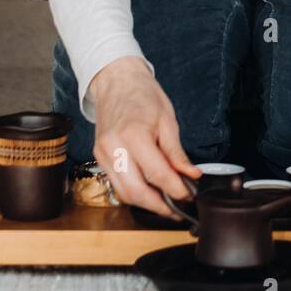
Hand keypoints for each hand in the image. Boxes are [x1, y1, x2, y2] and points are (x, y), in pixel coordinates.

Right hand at [89, 57, 201, 218]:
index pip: (157, 174)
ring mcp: (103, 154)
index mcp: (133, 134)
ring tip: (167, 205)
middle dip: (160, 206)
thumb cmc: (143, 95)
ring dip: (147, 204)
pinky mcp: (99, 157)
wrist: (116, 81)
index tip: (190, 196)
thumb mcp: (167, 120)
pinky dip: (134, 193)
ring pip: (124, 193)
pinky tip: (150, 192)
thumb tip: (191, 175)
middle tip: (179, 210)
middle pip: (137, 191)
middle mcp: (114, 147)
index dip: (176, 190)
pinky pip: (116, 184)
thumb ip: (176, 152)